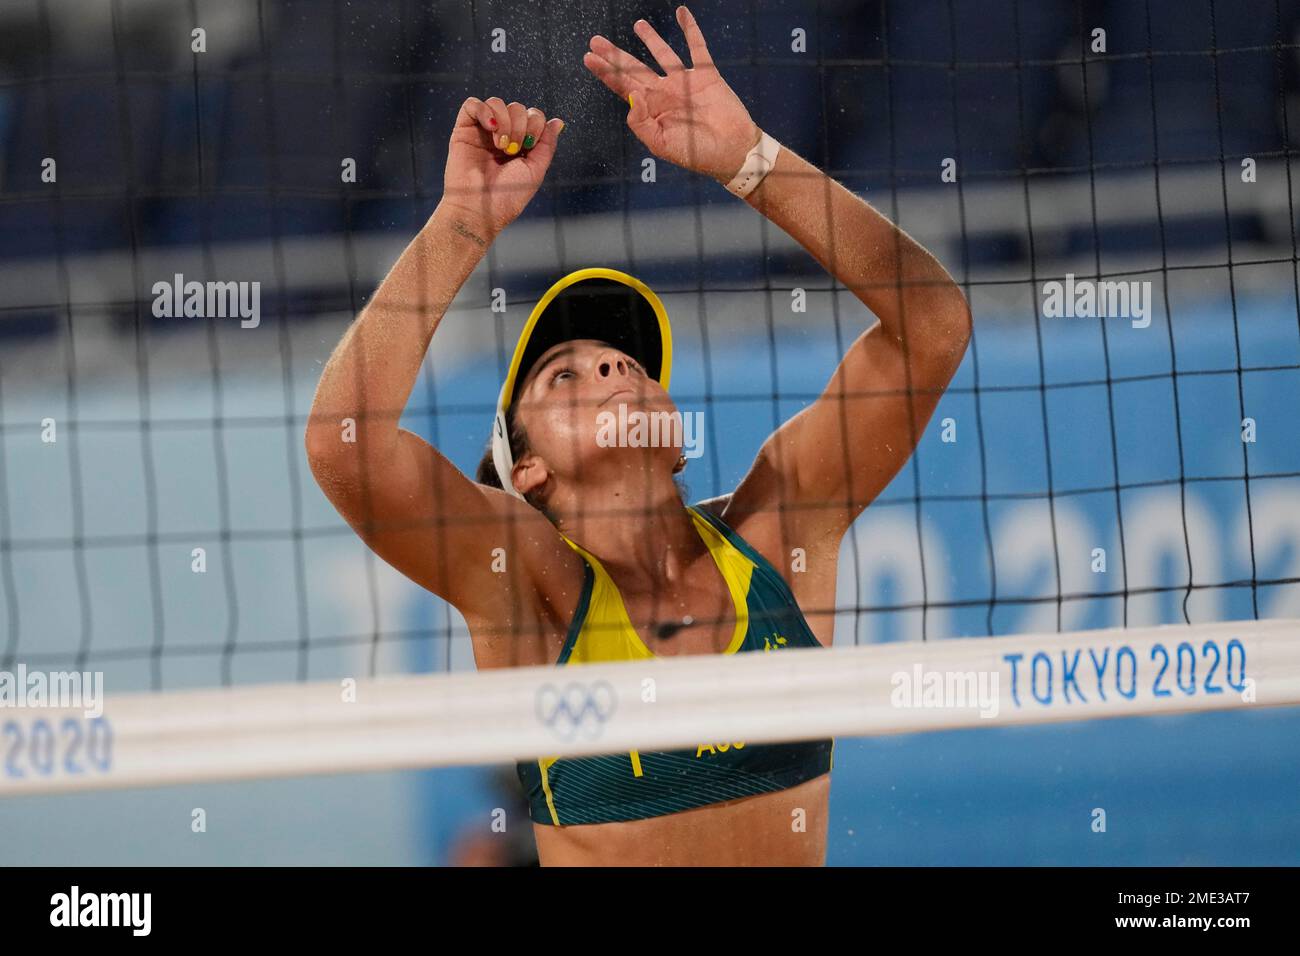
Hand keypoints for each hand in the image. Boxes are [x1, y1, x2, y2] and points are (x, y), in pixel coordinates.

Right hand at [441, 96, 564, 238]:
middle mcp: (502, 136)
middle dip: (521, 125)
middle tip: (514, 149)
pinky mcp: (463, 130)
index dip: (536, 124)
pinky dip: (485, 111)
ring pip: (497, 103)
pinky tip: (491, 128)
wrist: (480, 209)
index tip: (530, 145)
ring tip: (501, 145)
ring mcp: (482, 132)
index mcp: (520, 145)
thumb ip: (547, 145)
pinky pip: (472, 104)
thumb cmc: (507, 196)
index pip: (533, 116)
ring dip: (505, 120)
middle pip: (517, 108)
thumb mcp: (535, 170)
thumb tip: (558, 122)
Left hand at [583, 5, 759, 183]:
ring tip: (637, 25)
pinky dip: (690, 29)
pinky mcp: (706, 74)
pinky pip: (697, 47)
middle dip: (615, 55)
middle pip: (635, 68)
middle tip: (596, 40)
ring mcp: (685, 82)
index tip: (589, 58)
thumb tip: (631, 94)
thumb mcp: (662, 145)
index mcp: (652, 110)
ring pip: (663, 54)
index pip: (623, 87)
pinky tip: (681, 13)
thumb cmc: (698, 155)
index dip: (606, 72)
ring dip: (650, 39)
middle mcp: (665, 93)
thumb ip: (641, 123)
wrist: (733, 151)